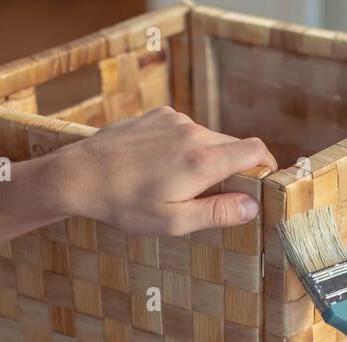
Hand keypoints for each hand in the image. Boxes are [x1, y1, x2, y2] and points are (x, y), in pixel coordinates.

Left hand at [47, 106, 276, 235]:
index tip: (264, 183)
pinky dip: (184, 148)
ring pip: (208, 139)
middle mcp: (193, 133)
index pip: (255, 151)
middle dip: (234, 169)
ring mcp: (174, 120)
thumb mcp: (175, 221)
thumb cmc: (126, 204)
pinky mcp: (157, 115)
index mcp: (203, 161)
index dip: (267, 166)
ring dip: (206, 160)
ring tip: (179, 185)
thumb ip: (219, 213)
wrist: (80, 174)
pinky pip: (185, 131)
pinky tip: (160, 167)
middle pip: (233, 146)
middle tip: (217, 197)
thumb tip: (253, 207)